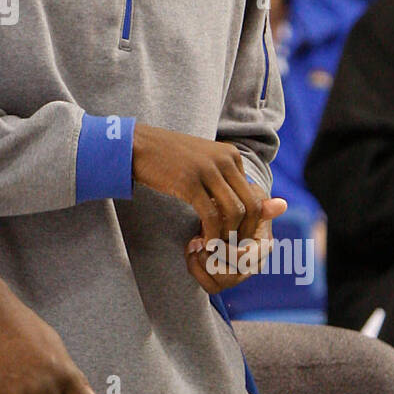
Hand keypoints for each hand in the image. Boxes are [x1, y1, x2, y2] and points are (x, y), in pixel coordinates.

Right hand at [133, 123, 267, 244]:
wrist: (139, 145)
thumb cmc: (170, 158)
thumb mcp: (205, 164)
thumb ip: (226, 180)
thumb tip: (250, 201)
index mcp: (232, 155)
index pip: (254, 195)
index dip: (249, 221)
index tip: (236, 235)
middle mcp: (225, 160)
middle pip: (251, 205)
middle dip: (245, 231)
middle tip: (233, 248)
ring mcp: (207, 170)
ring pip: (234, 212)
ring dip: (229, 235)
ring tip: (218, 246)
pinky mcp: (189, 182)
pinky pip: (210, 215)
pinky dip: (211, 234)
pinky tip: (205, 242)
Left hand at [185, 183, 287, 294]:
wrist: (219, 210)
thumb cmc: (235, 203)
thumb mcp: (246, 200)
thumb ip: (261, 205)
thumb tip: (281, 204)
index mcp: (263, 247)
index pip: (243, 258)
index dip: (223, 250)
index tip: (210, 235)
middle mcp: (253, 265)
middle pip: (230, 277)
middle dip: (209, 259)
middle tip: (198, 240)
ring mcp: (238, 275)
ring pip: (218, 284)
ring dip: (201, 263)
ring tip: (194, 243)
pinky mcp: (222, 280)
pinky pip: (209, 287)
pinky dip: (196, 271)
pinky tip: (192, 252)